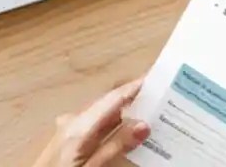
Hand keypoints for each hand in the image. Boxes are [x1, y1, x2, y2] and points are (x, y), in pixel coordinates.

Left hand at [31, 79, 148, 166]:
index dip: (136, 86)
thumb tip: (143, 124)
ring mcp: (68, 128)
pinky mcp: (66, 138)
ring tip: (146, 113)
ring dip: (123, 112)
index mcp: (79, 125)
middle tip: (158, 97)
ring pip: (102, 114)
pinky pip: (94, 123)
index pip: (114, 98)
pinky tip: (121, 131)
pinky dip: (112, 123)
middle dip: (133, 99)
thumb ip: (116, 147)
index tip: (156, 77)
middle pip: (109, 103)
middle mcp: (72, 121)